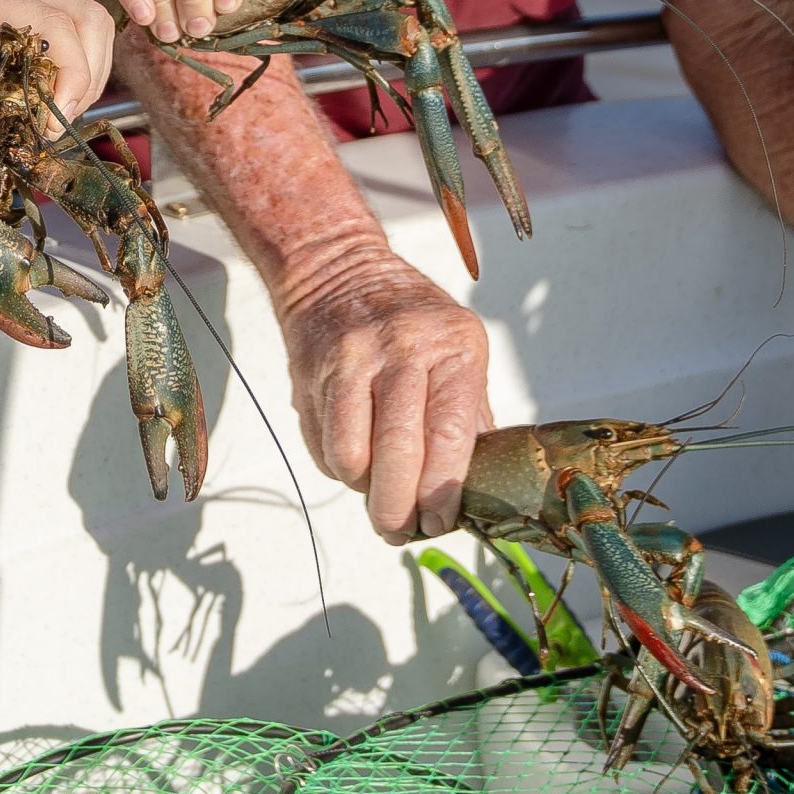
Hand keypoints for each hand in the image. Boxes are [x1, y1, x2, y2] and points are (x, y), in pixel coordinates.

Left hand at [0, 0, 115, 124]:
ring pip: (86, 18)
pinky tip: (48, 93)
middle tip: (54, 125)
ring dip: (87, 71)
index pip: (50, 22)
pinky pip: (68, 22)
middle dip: (87, 78)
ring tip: (55, 114)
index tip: (49, 123)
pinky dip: (74, 60)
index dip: (69, 74)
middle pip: (84, 17)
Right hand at [275, 243, 491, 543]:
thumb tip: (481, 489)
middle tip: (401, 530)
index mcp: (451, 346)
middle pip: (398, 452)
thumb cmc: (406, 315)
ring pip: (351, 455)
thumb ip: (470, 413)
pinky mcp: (312, 370)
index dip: (444, 491)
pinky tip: (353, 457)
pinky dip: (337, 465)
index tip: (441, 521)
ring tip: (375, 494)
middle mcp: (400, 347)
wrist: (333, 264)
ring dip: (363, 490)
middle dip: (399, 509)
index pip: (450, 435)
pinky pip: (322, 443)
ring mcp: (351, 357)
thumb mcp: (458, 346)